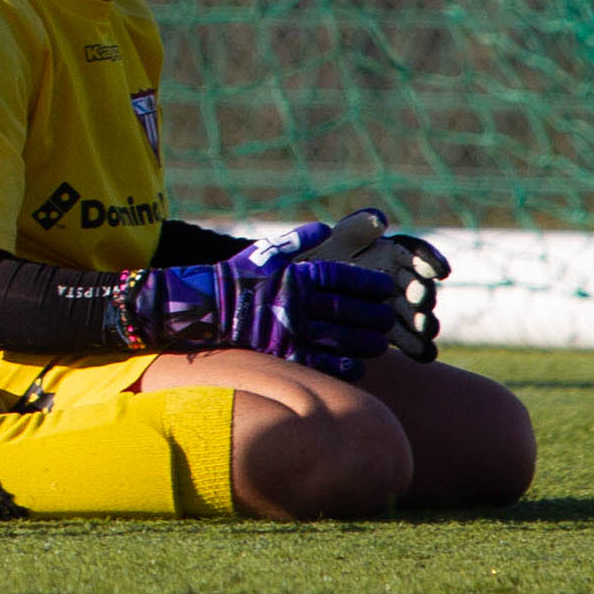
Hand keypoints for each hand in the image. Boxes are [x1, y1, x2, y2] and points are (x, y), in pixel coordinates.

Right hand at [119, 225, 402, 374]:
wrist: (206, 308)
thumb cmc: (238, 277)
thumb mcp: (266, 252)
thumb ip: (298, 240)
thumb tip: (324, 226)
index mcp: (296, 275)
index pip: (344, 278)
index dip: (370, 284)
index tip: (385, 289)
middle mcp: (297, 302)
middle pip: (349, 310)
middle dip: (374, 316)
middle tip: (387, 319)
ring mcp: (291, 331)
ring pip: (342, 339)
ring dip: (366, 343)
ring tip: (378, 344)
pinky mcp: (284, 355)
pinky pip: (323, 365)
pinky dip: (344, 367)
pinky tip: (356, 366)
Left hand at [310, 205, 450, 363]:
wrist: (298, 298)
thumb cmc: (316, 262)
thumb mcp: (331, 243)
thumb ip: (354, 230)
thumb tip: (380, 220)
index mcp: (390, 254)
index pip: (416, 255)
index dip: (430, 261)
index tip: (440, 271)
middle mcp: (398, 281)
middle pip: (419, 287)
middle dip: (423, 293)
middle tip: (420, 298)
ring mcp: (395, 308)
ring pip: (418, 315)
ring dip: (425, 322)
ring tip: (424, 328)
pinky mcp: (388, 333)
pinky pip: (409, 341)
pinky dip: (419, 347)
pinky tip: (425, 354)